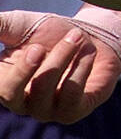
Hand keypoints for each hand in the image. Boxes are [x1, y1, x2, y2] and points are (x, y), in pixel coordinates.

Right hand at [0, 11, 120, 122]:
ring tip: (76, 36)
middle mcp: (19, 101)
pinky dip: (81, 68)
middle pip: (9, 93)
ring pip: (44, 89)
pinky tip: (88, 53)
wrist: (92, 37)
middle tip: (38, 47)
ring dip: (61, 57)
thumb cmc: (50, 32)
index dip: (7, 70)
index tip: (24, 49)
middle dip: (25, 67)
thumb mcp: (21, 24)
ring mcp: (44, 111)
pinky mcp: (71, 113)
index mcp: (3, 80)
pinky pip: (71, 94)